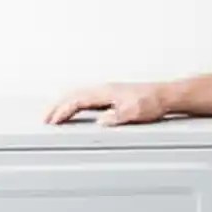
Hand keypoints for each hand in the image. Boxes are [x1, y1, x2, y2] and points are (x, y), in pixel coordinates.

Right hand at [44, 83, 168, 125]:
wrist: (165, 95)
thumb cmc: (152, 102)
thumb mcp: (135, 112)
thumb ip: (117, 117)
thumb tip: (101, 122)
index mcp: (106, 92)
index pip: (78, 100)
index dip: (64, 111)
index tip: (53, 121)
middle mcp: (104, 89)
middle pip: (74, 95)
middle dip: (57, 107)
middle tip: (45, 119)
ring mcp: (107, 91)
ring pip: (79, 95)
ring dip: (64, 104)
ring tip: (54, 115)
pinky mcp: (112, 96)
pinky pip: (87, 98)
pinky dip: (75, 103)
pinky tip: (76, 110)